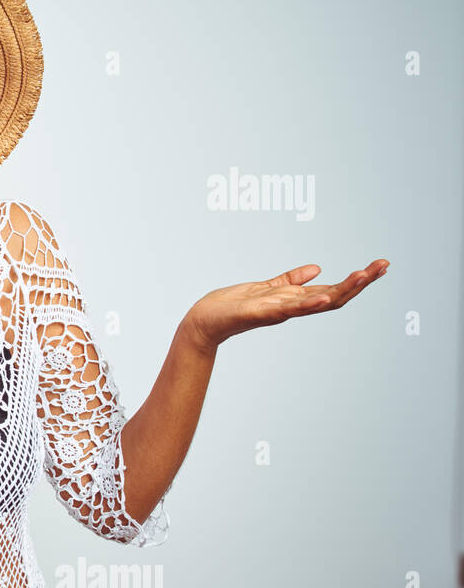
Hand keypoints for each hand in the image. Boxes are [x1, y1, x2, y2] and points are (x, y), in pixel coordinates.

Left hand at [184, 259, 389, 351]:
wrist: (205, 320)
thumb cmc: (234, 306)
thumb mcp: (267, 287)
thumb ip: (290, 279)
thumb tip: (317, 268)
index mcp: (295, 300)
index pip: (334, 290)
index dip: (358, 280)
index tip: (380, 266)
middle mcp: (291, 308)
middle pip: (334, 296)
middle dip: (360, 282)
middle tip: (382, 266)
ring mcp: (277, 312)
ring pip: (316, 303)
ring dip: (341, 290)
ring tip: (362, 276)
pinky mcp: (258, 313)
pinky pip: (286, 310)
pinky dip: (305, 304)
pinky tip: (322, 297)